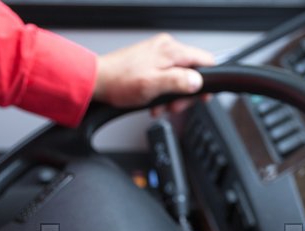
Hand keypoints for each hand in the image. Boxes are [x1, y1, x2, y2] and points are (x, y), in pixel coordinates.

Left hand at [93, 33, 214, 110]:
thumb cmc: (120, 82)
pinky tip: (153, 102)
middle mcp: (166, 48)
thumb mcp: (154, 85)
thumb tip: (198, 81)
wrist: (97, 81)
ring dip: (172, 96)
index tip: (202, 96)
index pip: (205, 60)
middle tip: (174, 106)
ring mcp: (157, 54)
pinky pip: (165, 77)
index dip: (207, 81)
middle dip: (185, 93)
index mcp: (171, 50)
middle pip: (192, 71)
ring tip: (160, 107)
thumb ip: (179, 82)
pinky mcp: (149, 62)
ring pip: (178, 76)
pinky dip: (162, 92)